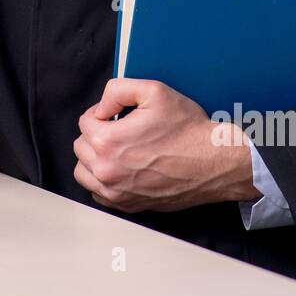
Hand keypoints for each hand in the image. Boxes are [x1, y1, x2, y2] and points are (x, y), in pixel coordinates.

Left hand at [73, 77, 260, 212]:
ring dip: (94, 158)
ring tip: (116, 149)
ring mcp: (117, 191)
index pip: (84, 122)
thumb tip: (101, 106)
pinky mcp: (128, 205)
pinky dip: (103, 181)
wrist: (214, 163)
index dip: (102, 112)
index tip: (117, 115)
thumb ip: (117, 90)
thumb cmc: (189, 131)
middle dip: (96, 134)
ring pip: (84, 172)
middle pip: (81, 146)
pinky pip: (99, 193)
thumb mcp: (155, 92)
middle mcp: (108, 170)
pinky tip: (121, 169)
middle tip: (120, 129)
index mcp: (109, 142)